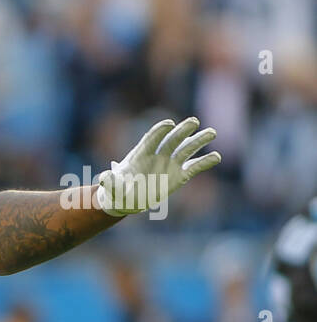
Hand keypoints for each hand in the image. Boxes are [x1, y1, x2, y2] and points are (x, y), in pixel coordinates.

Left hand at [95, 116, 220, 215]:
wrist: (127, 199)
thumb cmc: (117, 191)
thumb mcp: (111, 188)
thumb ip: (109, 182)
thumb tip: (104, 177)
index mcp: (141, 154)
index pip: (152, 139)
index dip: (159, 131)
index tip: (168, 124)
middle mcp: (158, 155)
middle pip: (172, 140)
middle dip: (182, 131)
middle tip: (193, 122)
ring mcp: (170, 164)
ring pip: (186, 149)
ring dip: (199, 141)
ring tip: (212, 132)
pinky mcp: (179, 175)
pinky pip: (194, 167)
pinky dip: (205, 162)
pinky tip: (216, 157)